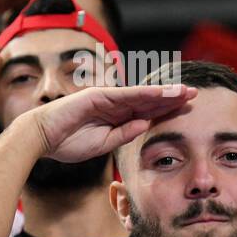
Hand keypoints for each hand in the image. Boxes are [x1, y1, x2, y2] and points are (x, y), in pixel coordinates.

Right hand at [28, 83, 194, 163]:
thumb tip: (145, 125)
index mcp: (113, 118)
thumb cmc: (66, 143)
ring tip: (186, 92)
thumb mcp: (102, 144)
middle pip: (148, 101)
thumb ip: (123, 135)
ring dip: (164, 94)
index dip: (165, 110)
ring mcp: (106, 98)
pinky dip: (146, 93)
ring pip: (142, 95)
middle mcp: (112, 104)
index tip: (186, 109)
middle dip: (171, 98)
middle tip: (196, 95)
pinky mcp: (99, 95)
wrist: (40, 138)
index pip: (144, 112)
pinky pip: (127, 94)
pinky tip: (163, 94)